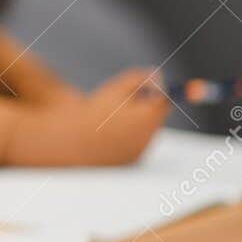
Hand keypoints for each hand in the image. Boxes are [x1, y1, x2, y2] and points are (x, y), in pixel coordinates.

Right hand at [5, 68, 167, 166]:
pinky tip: (103, 137)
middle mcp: (149, 139)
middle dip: (144, 106)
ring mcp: (139, 153)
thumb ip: (139, 80)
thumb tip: (158, 77)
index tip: (175, 87)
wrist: (67, 147)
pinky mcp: (128, 164)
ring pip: (143, 131)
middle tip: (123, 99)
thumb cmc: (89, 116)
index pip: (166, 101)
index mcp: (148, 119)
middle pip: (155, 117)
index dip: (164, 92)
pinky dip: (123, 137)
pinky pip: (133, 144)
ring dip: (133, 122)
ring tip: (105, 121)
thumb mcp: (114, 91)